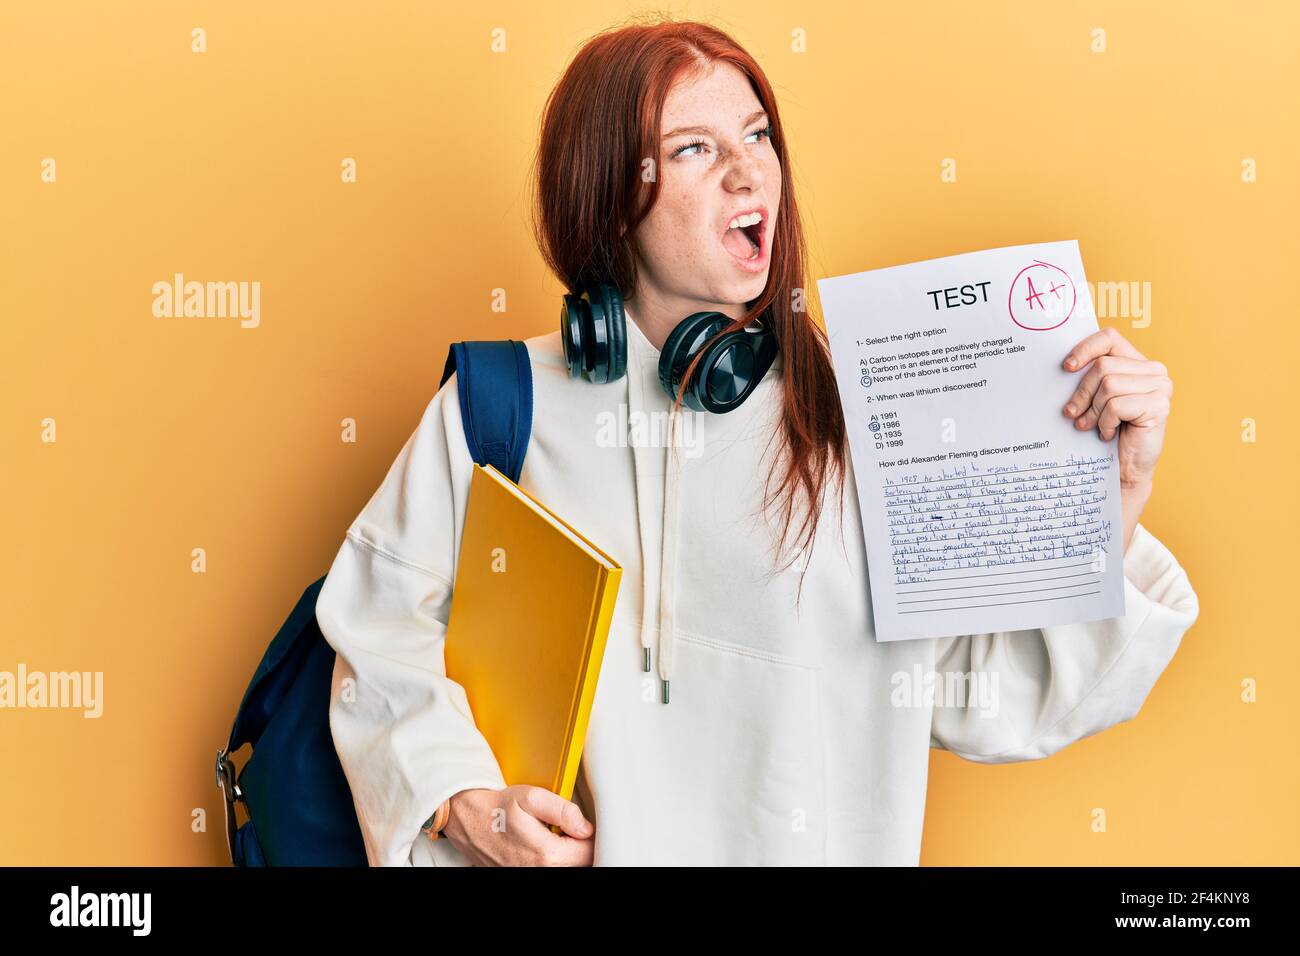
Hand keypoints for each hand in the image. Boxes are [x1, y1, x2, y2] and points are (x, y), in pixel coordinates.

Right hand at [441, 785, 594, 865]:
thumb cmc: (497, 808)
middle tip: (570, 827)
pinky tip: (543, 845)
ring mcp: (528, 876)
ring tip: (555, 835)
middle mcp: (539, 872)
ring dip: (566, 853)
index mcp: (546, 855)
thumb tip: (585, 827)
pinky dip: (551, 859)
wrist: (467, 819)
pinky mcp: (521, 875)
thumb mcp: (531, 797)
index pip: (588, 852)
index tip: (583, 825)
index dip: (589, 836)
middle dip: (578, 845)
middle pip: (579, 863)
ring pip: (565, 867)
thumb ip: (563, 811)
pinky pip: (549, 869)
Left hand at [1060, 326, 1171, 489]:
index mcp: (1137, 362)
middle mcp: (1154, 370)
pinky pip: (1116, 405)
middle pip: (1103, 366)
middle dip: (1082, 393)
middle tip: (1072, 413)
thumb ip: (1090, 378)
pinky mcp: (1160, 406)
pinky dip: (1105, 422)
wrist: (1127, 468)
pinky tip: (1107, 433)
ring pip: (1109, 385)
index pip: (1110, 338)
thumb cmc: (1109, 431)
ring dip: (1093, 410)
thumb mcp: (1096, 399)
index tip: (1067, 367)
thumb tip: (1063, 366)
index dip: (1085, 348)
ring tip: (1090, 425)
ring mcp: (1160, 387)